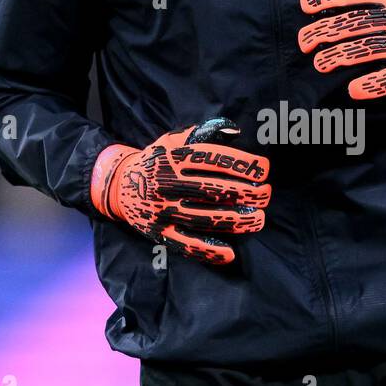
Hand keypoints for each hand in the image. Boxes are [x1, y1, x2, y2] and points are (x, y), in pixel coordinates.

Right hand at [90, 117, 270, 265]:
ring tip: (259, 218)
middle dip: (246, 193)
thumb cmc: (156, 160)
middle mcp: (168, 183)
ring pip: (205, 219)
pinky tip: (230, 254)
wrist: (118, 185)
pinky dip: (208, 251)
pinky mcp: (158, 232)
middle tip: (266, 195)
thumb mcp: (172, 141)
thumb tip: (234, 131)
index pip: (213, 159)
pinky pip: (185, 245)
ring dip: (236, 220)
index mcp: (174, 158)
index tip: (264, 170)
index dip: (242, 165)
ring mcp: (163, 210)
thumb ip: (202, 134)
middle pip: (214, 190)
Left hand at [297, 0, 385, 99]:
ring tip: (319, 63)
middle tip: (303, 42)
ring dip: (341, 56)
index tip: (304, 6)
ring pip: (370, 49)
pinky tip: (353, 90)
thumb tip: (321, 11)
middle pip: (357, 23)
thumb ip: (365, 8)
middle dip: (326, 32)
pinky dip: (373, 85)